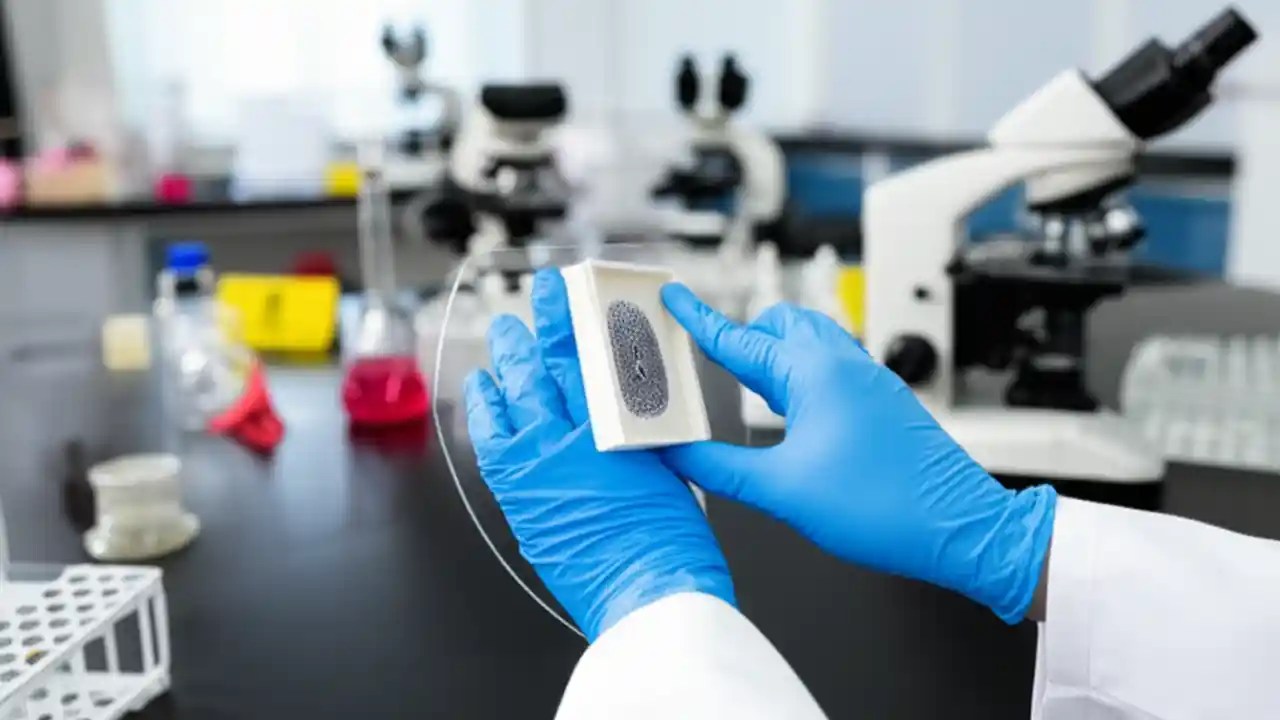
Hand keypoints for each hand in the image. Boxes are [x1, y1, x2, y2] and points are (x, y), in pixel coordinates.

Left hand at [464, 270, 734, 640]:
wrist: (652, 591)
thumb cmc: (672, 542)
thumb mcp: (668, 466)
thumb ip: (639, 432)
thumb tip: (625, 412)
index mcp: (618, 423)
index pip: (587, 352)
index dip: (571, 317)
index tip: (565, 291)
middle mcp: (572, 435)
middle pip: (547, 364)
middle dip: (539, 328)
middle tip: (535, 300)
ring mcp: (538, 462)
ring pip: (514, 393)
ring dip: (508, 360)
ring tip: (506, 335)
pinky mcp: (519, 493)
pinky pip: (491, 438)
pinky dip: (483, 409)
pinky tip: (482, 389)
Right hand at [658, 284, 1055, 622]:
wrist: (960, 527)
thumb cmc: (884, 506)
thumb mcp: (783, 491)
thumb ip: (720, 468)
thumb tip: (676, 454)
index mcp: (813, 373)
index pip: (738, 337)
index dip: (698, 318)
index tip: (673, 295)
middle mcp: (843, 364)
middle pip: (779, 324)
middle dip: (742, 333)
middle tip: (707, 356)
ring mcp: (867, 379)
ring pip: (809, 342)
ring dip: (774, 353)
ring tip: (747, 386)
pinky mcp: (882, 400)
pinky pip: (831, 366)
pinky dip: (801, 373)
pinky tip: (794, 410)